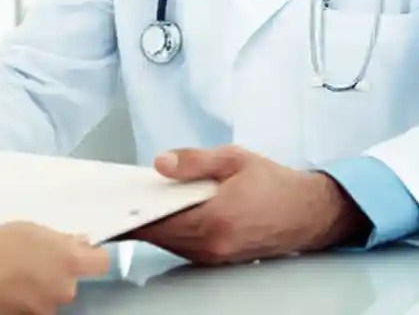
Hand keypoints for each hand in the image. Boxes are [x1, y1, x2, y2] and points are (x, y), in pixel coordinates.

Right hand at [0, 223, 110, 314]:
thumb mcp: (25, 229)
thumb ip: (57, 238)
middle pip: (73, 280)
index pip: (103, 262)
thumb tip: (81, 242)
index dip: (93, 255)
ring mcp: (47, 310)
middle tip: (30, 257)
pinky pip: (35, 305)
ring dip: (39, 286)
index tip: (81, 250)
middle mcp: (66, 290)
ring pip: (52, 295)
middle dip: (58, 271)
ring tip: (10, 273)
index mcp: (70, 261)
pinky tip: (4, 288)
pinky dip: (25, 299)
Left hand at [128, 146, 369, 264]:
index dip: (130, 214)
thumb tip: (161, 163)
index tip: (109, 204)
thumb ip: (195, 161)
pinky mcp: (218, 258)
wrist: (310, 213)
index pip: (157, 221)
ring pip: (169, 242)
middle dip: (136, 217)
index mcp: (214, 220)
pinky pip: (183, 246)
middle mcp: (211, 245)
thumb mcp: (235, 159)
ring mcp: (214, 256)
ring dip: (152, 225)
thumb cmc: (275, 184)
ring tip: (135, 203)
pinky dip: (169, 231)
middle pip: (158, 234)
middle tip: (115, 200)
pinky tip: (162, 214)